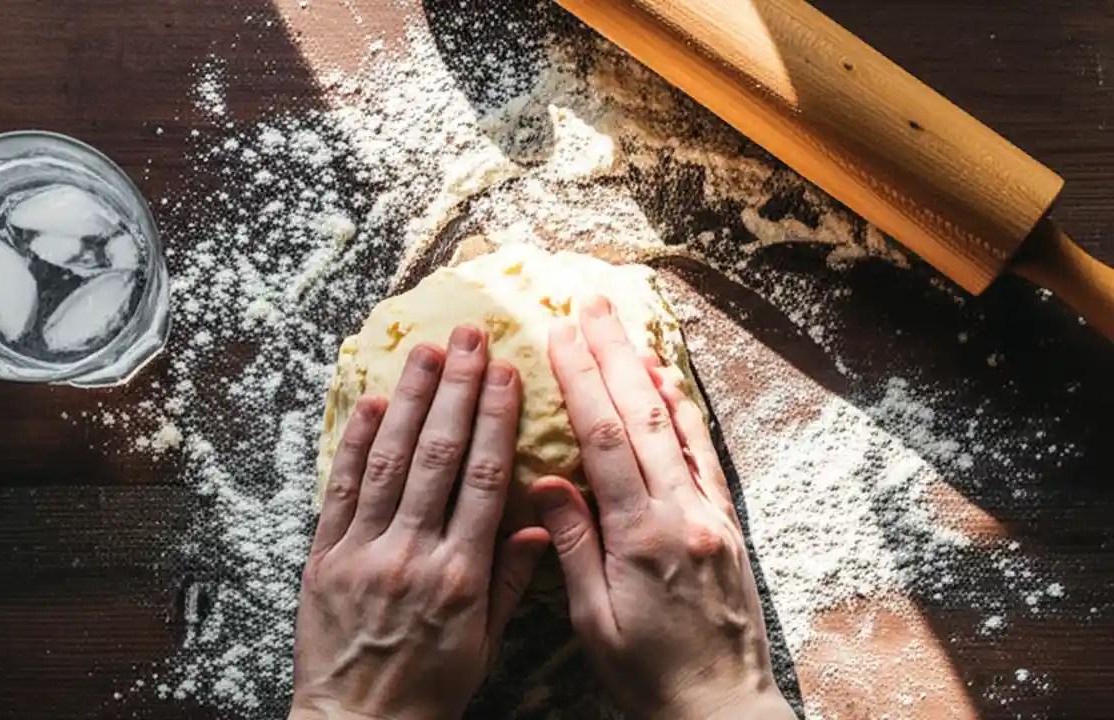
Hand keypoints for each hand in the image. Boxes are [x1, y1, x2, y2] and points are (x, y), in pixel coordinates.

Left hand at [291, 326, 549, 719]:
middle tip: (469, 336)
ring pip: (390, 461)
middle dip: (457, 389)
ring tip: (426, 352)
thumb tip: (537, 523)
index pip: (485, 480)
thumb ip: (511, 582)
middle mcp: (412, 554)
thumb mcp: (485, 646)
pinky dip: (357, 444)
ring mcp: (363, 552)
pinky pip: (341, 490)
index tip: (507, 374)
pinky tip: (374, 404)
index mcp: (460, 576)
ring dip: (411, 401)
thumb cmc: (429, 690)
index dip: (496, 420)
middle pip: (440, 455)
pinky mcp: (323, 557)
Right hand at [532, 297, 792, 719]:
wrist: (721, 710)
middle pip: (644, 416)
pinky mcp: (726, 525)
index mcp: (642, 538)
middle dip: (613, 354)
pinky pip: (705, 455)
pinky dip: (687, 413)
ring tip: (627, 326)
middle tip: (590, 304)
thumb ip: (576, 547)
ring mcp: (710, 515)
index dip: (581, 382)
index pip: (605, 441)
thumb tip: (546, 482)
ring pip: (679, 427)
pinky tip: (671, 385)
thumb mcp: (595, 623)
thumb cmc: (648, 677)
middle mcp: (682, 514)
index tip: (558, 335)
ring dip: (650, 371)